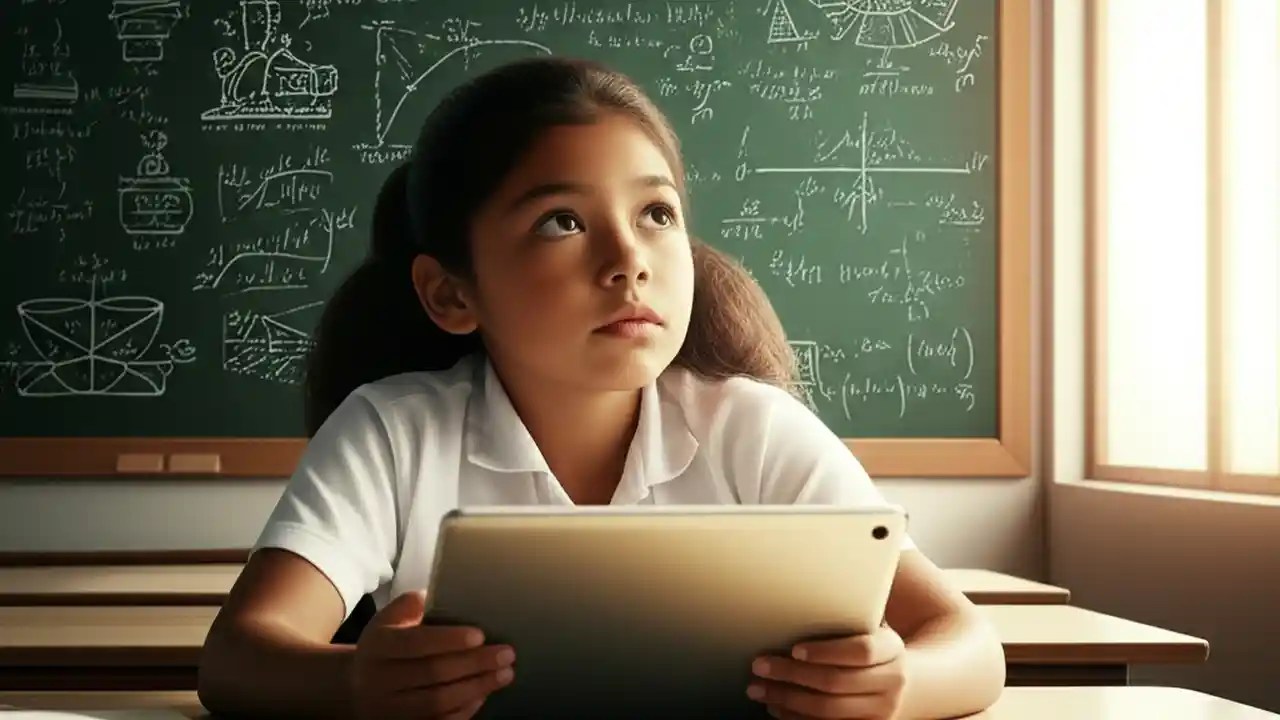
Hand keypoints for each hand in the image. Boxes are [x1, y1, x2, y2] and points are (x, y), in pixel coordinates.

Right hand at [349, 590, 514, 719]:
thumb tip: (432, 595)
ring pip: (436, 702)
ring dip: (476, 688)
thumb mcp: (388, 619)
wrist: (355, 687)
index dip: (448, 640)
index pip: (415, 643)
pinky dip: (463, 711)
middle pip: (431, 674)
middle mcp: (379, 679)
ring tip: (505, 674)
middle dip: (474, 664)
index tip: (480, 635)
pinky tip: (483, 695)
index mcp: (378, 646)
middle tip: (506, 654)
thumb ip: (409, 606)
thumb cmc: (386, 645)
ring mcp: (389, 708)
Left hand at [746, 624, 907, 719]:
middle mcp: (892, 682)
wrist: (900, 681)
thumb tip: (804, 584)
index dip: (826, 651)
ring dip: (787, 699)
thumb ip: (847, 611)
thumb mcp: (869, 624)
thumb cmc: (869, 643)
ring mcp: (881, 710)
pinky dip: (795, 718)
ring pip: (828, 710)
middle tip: (759, 665)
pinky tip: (775, 706)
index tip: (795, 649)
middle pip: (837, 682)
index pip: (861, 651)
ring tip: (757, 688)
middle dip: (792, 675)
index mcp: (892, 649)